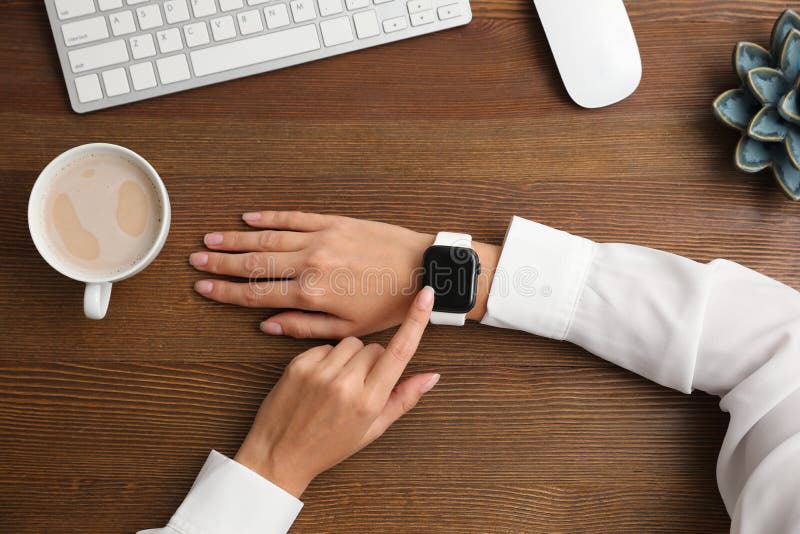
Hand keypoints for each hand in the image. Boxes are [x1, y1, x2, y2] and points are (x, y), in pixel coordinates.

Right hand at [190, 211, 499, 337]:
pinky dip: (269, 217)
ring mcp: (321, 238)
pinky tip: (248, 217)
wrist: (423, 269)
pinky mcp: (334, 221)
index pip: (257, 293)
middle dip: (221, 262)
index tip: (203, 289)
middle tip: (195, 260)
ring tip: (211, 238)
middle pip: (254, 262)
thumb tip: (267, 324)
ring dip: (236, 238)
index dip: (226, 292)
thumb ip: (305, 327)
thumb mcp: (349, 329)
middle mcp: (310, 263)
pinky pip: (294, 217)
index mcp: (312, 294)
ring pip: (268, 237)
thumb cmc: (388, 305)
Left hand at [234, 287, 437, 497]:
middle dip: (374, 362)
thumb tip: (432, 375)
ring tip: (338, 384)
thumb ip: (404, 399)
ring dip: (351, 357)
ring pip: (351, 343)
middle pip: (375, 348)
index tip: (426, 294)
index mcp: (368, 402)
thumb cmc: (328, 446)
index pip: (399, 352)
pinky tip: (320, 381)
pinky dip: (327, 359)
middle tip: (360, 387)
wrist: (279, 455)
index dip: (416, 321)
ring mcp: (320, 372)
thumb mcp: (372, 429)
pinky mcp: (299, 364)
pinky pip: (326, 345)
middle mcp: (345, 384)